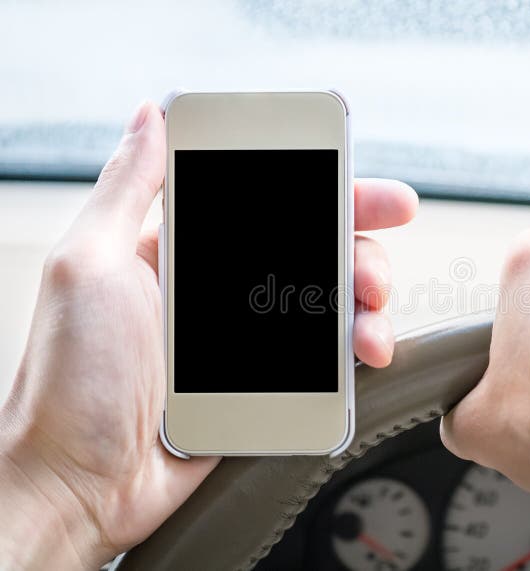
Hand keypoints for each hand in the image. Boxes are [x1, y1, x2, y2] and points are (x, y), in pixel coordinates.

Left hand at [0, 101, 416, 568]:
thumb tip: (149, 116)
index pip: (264, 204)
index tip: (360, 186)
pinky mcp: (265, 384)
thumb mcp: (88, 264)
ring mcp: (247, 339)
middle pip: (310, 250)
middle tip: (374, 264)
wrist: (80, 484)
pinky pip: (325, 359)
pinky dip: (356, 351)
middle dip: (357, 247)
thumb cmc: (68, 379)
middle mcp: (221, 290)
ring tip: (371, 315)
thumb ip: (127, 189)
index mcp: (182, 252)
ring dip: (365, 301)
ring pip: (328, 303)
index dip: (318, 190)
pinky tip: (367, 351)